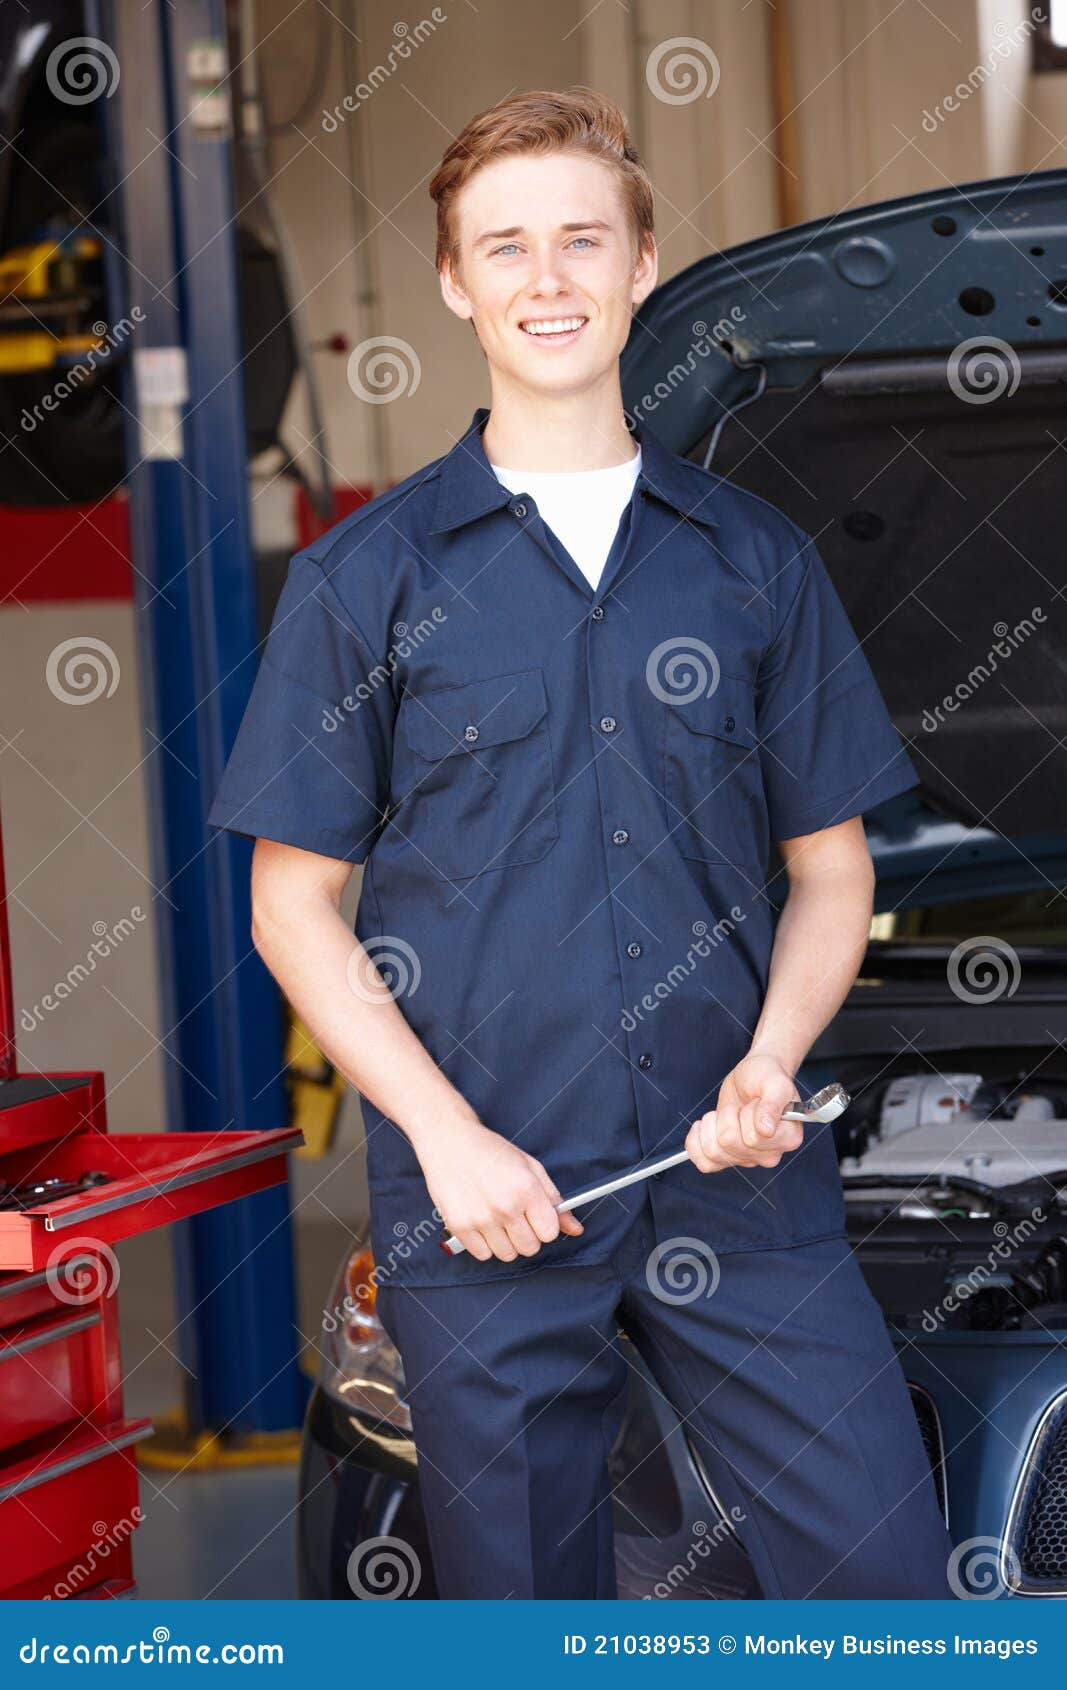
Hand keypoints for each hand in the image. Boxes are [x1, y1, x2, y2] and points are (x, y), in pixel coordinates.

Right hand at [417, 1115, 583, 1262]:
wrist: (450, 1141)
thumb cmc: (490, 1151)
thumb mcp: (530, 1167)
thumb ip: (554, 1199)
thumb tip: (575, 1229)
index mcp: (526, 1189)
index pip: (550, 1233)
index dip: (544, 1225)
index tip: (535, 1215)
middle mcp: (504, 1207)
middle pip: (530, 1248)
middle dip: (527, 1234)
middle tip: (515, 1215)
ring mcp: (481, 1219)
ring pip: (507, 1255)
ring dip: (505, 1241)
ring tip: (496, 1218)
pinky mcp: (459, 1227)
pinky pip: (483, 1255)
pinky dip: (484, 1244)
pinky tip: (481, 1222)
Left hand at [685, 1053, 802, 1172]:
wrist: (753, 1077)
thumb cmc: (766, 1077)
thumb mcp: (774, 1082)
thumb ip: (772, 1104)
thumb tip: (766, 1130)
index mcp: (788, 1138)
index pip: (753, 1137)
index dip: (747, 1114)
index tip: (756, 1102)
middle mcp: (770, 1155)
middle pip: (728, 1143)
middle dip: (727, 1115)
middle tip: (740, 1106)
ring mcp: (748, 1159)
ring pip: (713, 1152)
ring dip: (713, 1124)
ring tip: (727, 1113)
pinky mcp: (727, 1158)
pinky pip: (703, 1163)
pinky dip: (696, 1142)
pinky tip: (704, 1126)